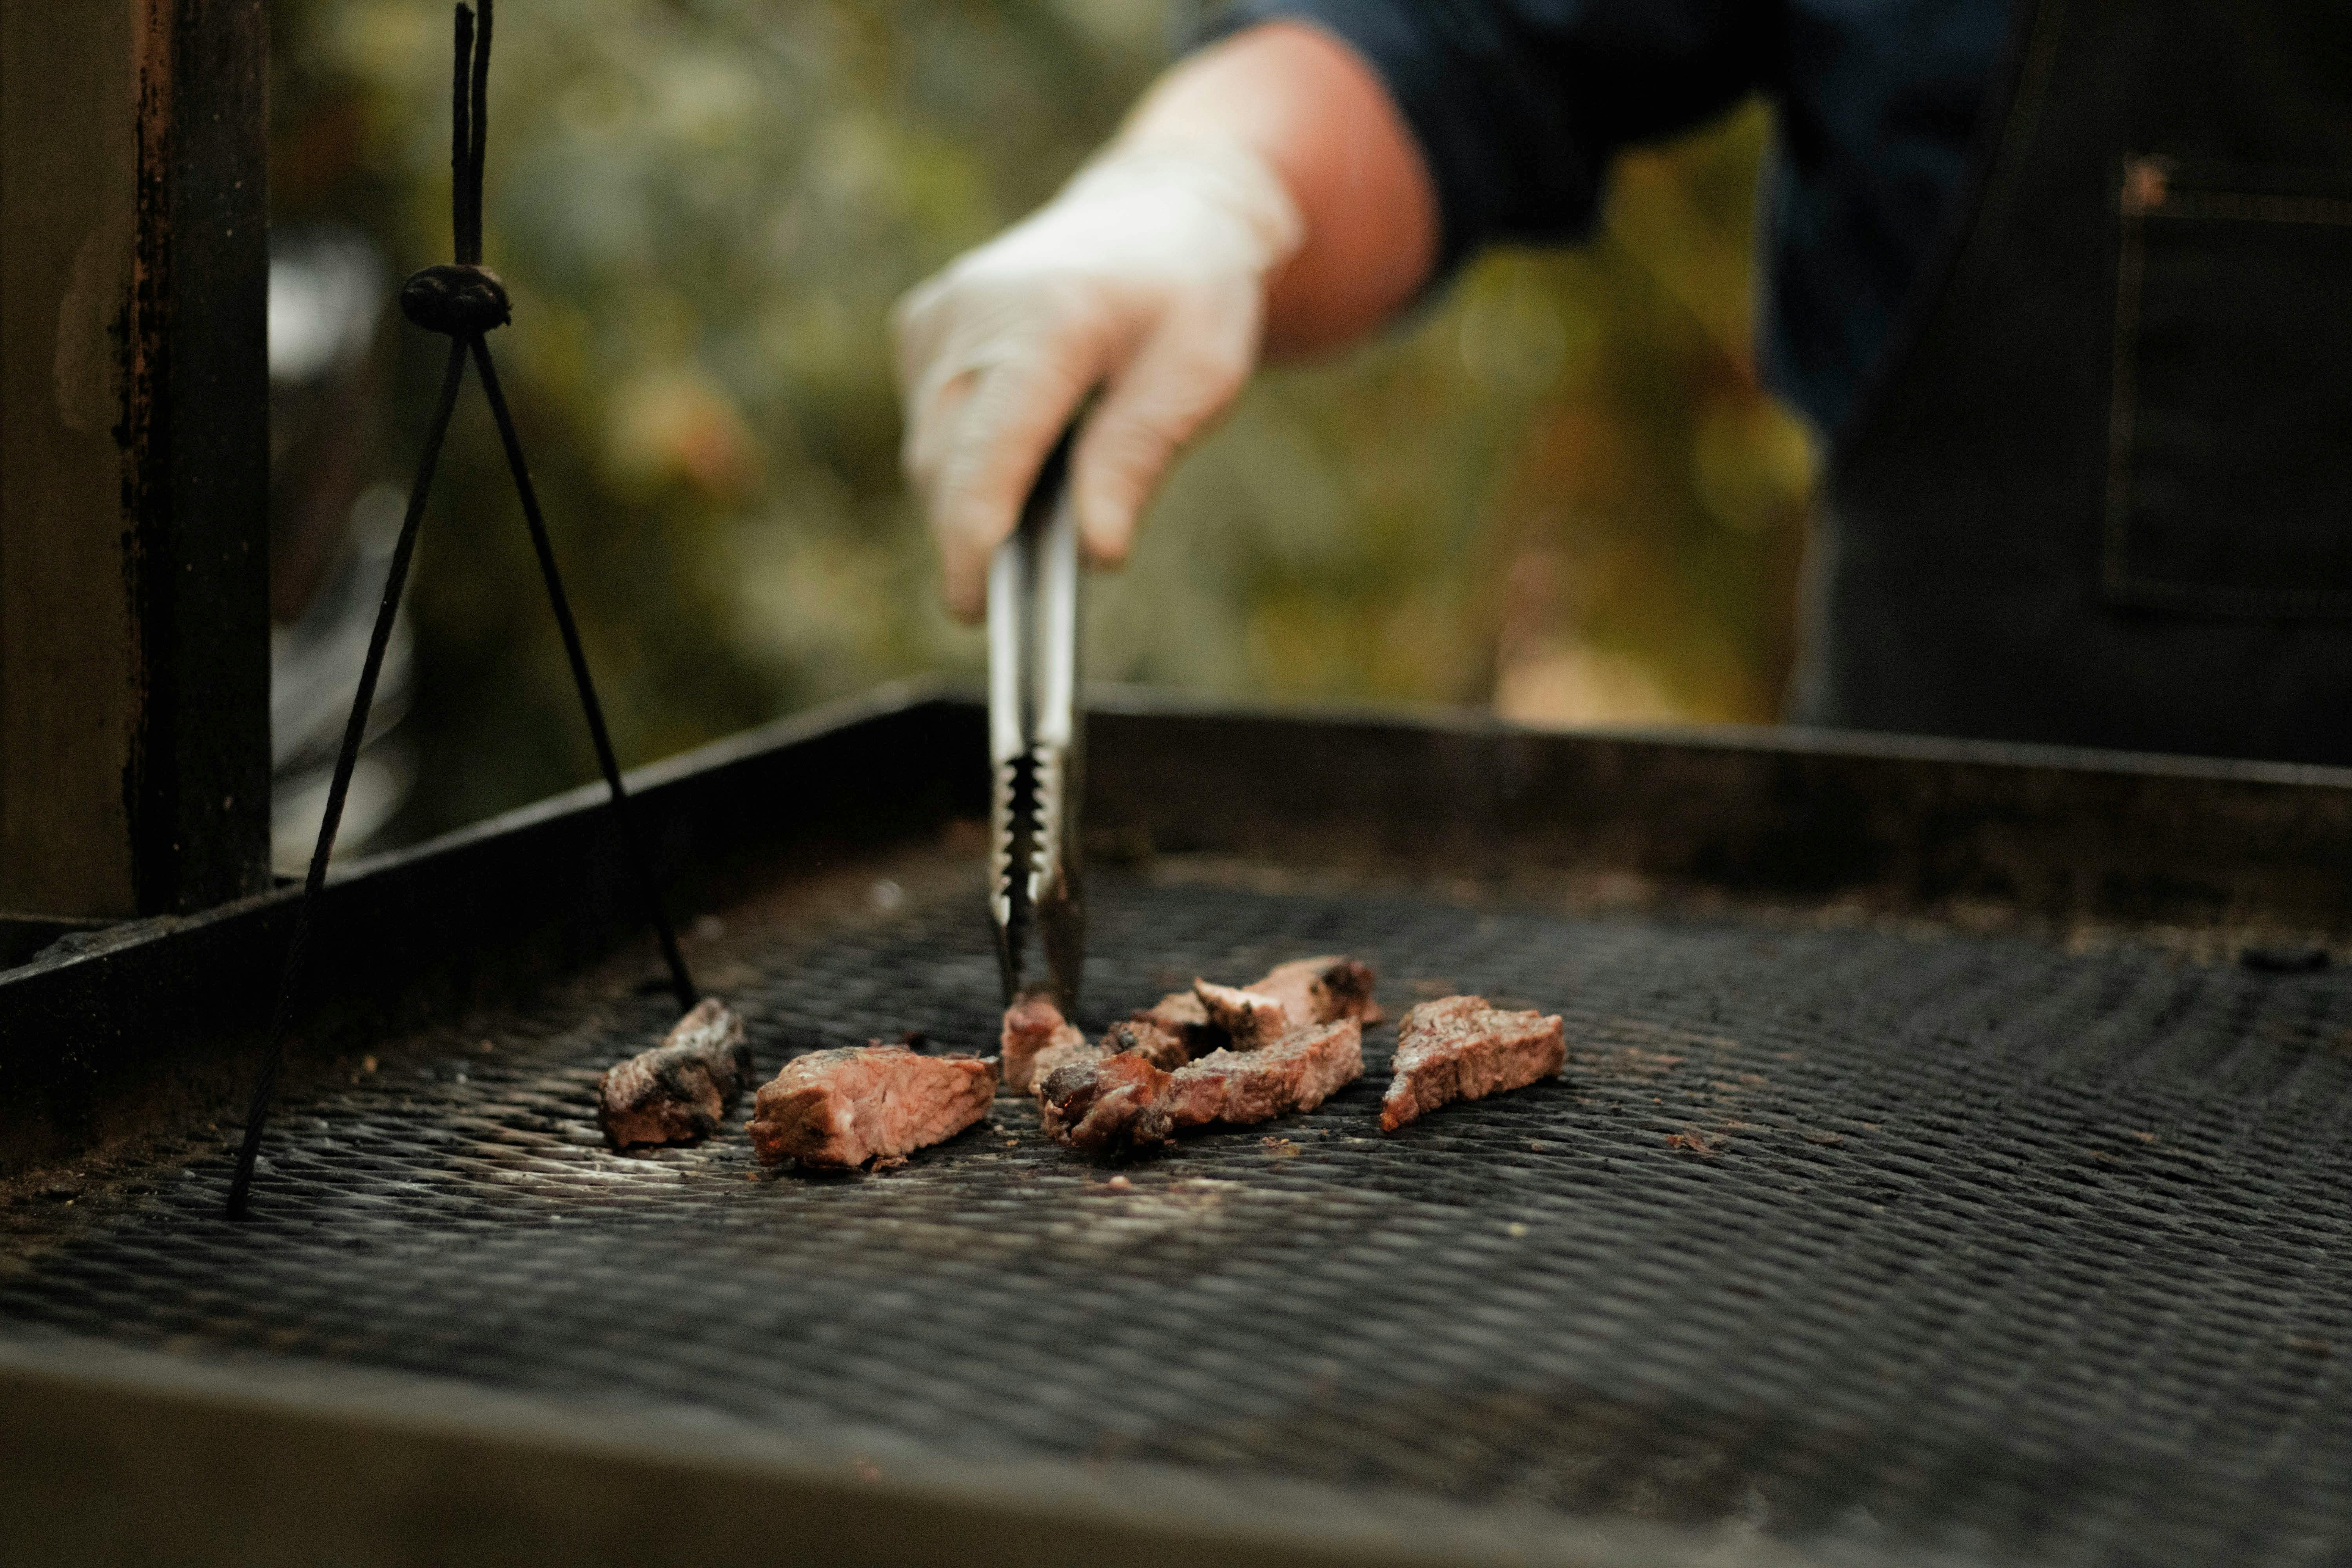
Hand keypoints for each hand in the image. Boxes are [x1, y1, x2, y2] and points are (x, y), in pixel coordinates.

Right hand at [892, 141, 1304, 619]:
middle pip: (945, 464)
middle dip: (976, 536)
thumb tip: (1096, 551)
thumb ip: (1139, 456)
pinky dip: (971, 463)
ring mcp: (934, 319)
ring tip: (1044, 500)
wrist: (1153, 214)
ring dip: (977, 500)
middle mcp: (969, 313)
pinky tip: (1028, 450)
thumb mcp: (1200, 373)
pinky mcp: (918, 331)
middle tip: (1022, 597)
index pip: (988, 447)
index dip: (974, 533)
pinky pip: (931, 429)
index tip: (975, 604)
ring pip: (930, 455)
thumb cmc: (1188, 295)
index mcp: (1045, 318)